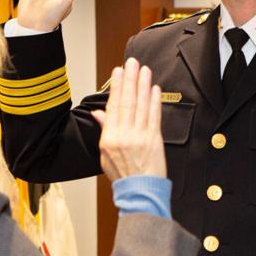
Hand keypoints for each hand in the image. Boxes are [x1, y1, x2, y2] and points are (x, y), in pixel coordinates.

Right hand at [91, 58, 164, 179]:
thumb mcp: (105, 155)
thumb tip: (100, 114)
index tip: (118, 72)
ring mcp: (140, 137)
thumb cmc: (123, 176)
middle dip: (130, 80)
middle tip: (131, 63)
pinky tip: (154, 89)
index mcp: (109, 138)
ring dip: (143, 85)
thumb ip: (104, 131)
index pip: (113, 107)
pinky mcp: (154, 140)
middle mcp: (124, 135)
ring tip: (144, 70)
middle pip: (127, 102)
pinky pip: (154, 116)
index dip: (116, 87)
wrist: (140, 192)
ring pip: (141, 106)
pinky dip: (155, 101)